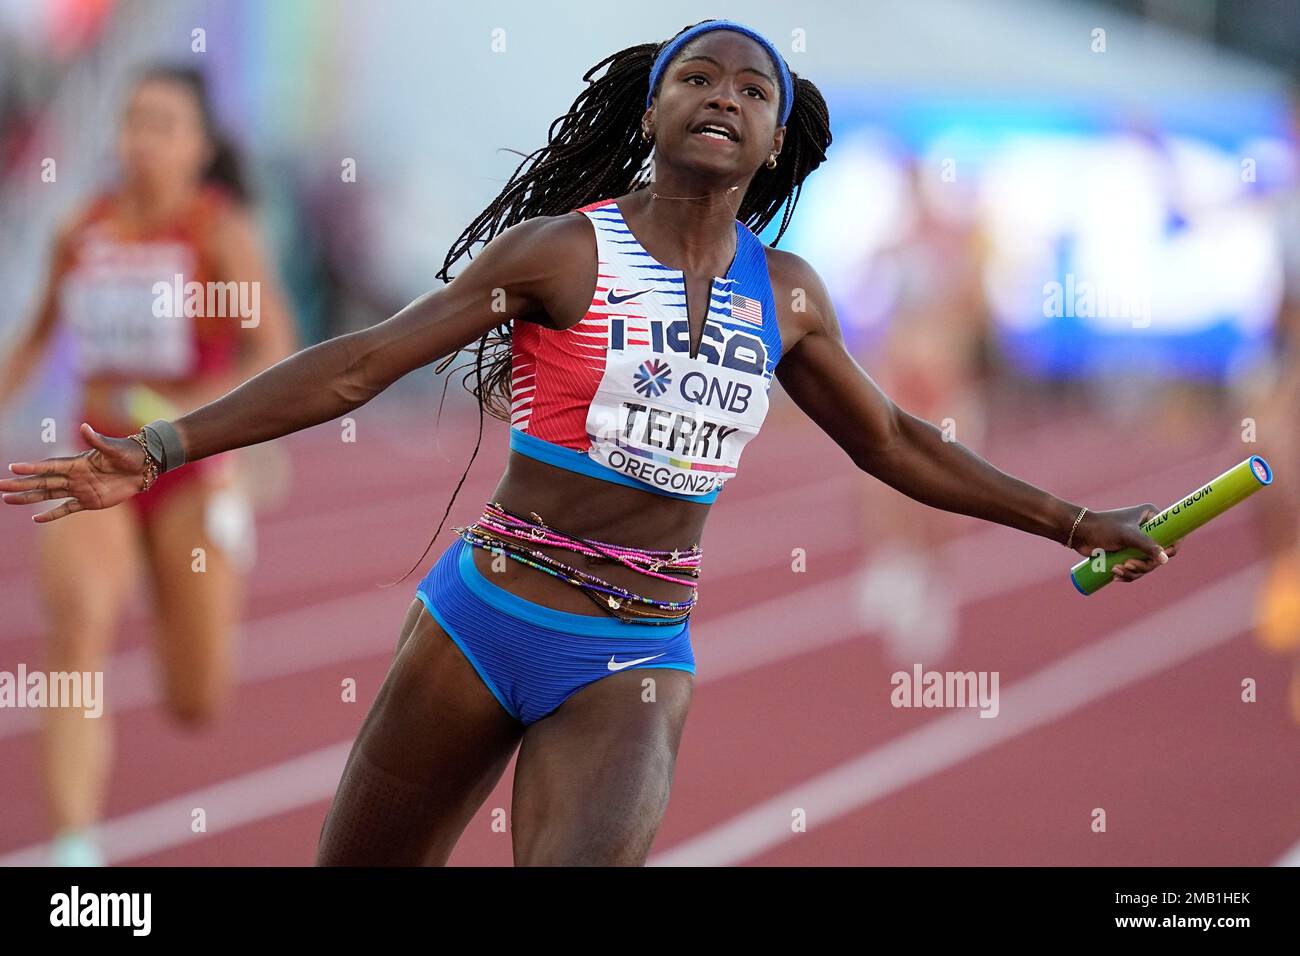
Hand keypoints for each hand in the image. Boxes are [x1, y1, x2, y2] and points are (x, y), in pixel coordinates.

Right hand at [1, 423, 148, 522]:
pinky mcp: (89, 501)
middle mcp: (74, 476)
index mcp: (78, 463)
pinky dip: (52, 514)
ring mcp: (80, 489)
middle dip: (21, 484)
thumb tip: (84, 426)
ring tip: (8, 500)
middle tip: (0, 487)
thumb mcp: (114, 448)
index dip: (32, 467)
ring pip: (48, 494)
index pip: (50, 466)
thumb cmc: (130, 454)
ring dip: (29, 497)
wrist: (144, 468)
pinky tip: (36, 518)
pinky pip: (66, 509)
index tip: (13, 467)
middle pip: (42, 481)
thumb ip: (98, 440)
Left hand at [1069, 503, 1180, 582]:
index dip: (1171, 547)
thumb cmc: (1103, 528)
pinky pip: (1135, 568)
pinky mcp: (1127, 553)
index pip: (1173, 532)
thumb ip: (1147, 545)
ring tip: (1117, 570)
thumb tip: (1165, 560)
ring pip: (1146, 564)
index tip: (1163, 558)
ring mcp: (1137, 542)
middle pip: (1159, 554)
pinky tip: (1115, 575)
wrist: (1078, 533)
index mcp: (1151, 516)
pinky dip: (1127, 575)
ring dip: (1134, 572)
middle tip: (1129, 565)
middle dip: (1145, 565)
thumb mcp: (1127, 535)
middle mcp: (1147, 528)